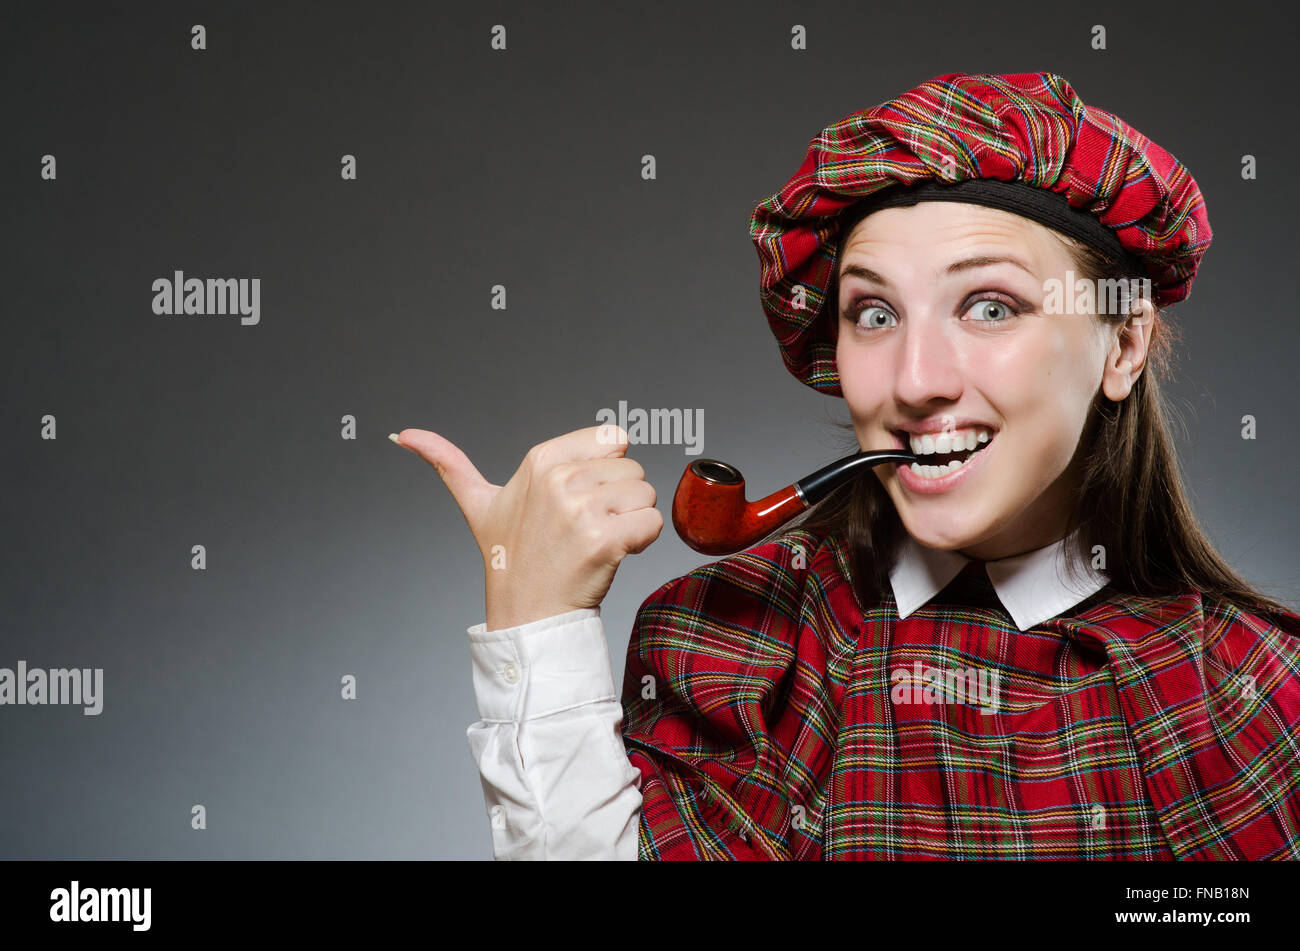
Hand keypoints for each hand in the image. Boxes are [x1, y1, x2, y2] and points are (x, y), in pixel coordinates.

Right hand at [393, 425, 662, 629]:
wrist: (525, 614)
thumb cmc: (508, 558)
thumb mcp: (477, 504)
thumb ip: (447, 463)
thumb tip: (403, 435)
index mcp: (540, 459)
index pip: (613, 438)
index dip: (606, 471)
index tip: (579, 501)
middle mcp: (560, 479)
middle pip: (633, 468)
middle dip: (620, 499)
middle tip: (586, 529)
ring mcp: (580, 510)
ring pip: (646, 495)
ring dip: (633, 522)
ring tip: (597, 542)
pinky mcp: (603, 541)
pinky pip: (653, 523)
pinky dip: (643, 542)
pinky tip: (613, 555)